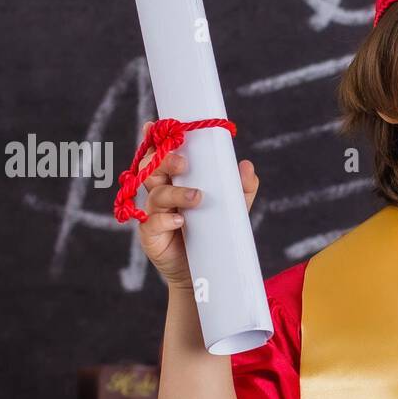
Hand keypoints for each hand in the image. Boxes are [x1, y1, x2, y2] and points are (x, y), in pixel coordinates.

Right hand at [135, 142, 259, 290]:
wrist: (207, 272)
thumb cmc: (215, 233)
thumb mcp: (233, 209)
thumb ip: (241, 188)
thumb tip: (246, 165)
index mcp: (175, 180)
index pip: (160, 155)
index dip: (154, 139)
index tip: (152, 126)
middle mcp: (160, 192)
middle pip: (151, 167)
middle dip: (164, 160)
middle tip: (184, 163)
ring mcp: (153, 213)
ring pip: (155, 193)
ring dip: (174, 192)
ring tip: (197, 197)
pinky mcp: (151, 236)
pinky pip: (151, 222)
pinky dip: (165, 219)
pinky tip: (180, 220)